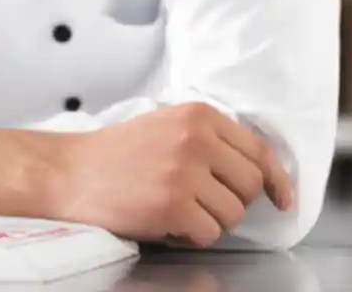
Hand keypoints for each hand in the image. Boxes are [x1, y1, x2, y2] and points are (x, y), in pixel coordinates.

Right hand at [50, 103, 293, 246]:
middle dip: (233, 202)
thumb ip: (209, 138)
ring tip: (178, 210)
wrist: (69, 172)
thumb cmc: (116, 154)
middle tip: (203, 204)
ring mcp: (185, 172)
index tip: (281, 199)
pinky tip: (167, 223)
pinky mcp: (173, 204)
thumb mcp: (167, 126)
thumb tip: (258, 171)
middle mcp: (196, 139)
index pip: (258, 150)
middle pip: (250, 185)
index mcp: (198, 115)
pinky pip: (209, 234)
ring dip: (210, 222)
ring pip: (233, 214)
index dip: (276, 180)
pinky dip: (191, 237)